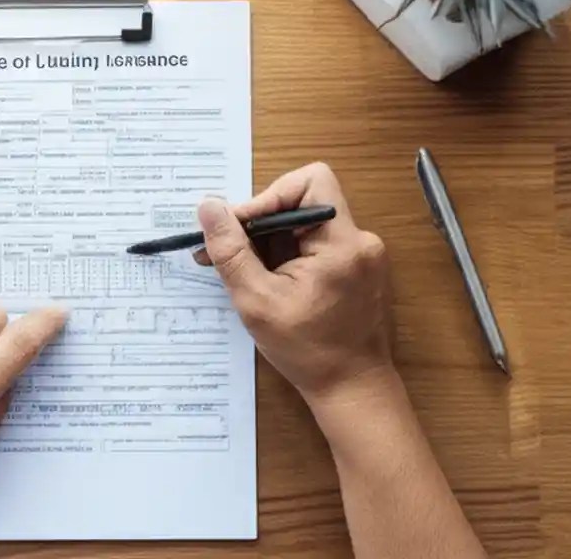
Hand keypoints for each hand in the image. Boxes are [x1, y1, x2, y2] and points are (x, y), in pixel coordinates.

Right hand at [195, 163, 392, 402]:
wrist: (352, 389)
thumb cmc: (307, 351)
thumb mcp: (256, 300)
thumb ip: (231, 251)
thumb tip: (208, 207)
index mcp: (341, 243)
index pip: (311, 181)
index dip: (269, 195)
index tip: (240, 229)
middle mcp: (359, 241)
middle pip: (304, 202)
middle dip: (262, 223)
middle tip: (230, 252)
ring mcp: (362, 255)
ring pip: (306, 225)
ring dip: (271, 243)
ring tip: (246, 274)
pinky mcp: (358, 269)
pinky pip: (315, 245)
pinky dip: (287, 256)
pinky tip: (268, 283)